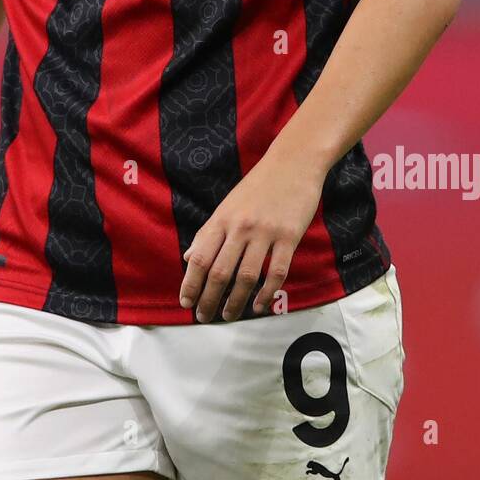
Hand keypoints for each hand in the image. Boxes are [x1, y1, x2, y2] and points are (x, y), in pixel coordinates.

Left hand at [178, 147, 324, 321]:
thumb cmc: (259, 185)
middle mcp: (240, 227)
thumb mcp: (228, 205)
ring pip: (246, 276)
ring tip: (229, 316)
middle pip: (220, 271)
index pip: (200, 258)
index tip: (186, 303)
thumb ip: (209, 232)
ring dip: (236, 301)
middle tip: (205, 317)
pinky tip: (260, 306)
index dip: (190, 284)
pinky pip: (276, 272)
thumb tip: (189, 257)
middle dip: (209, 299)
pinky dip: (267, 293)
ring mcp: (265, 232)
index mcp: (222, 219)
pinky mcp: (289, 237)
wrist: (293, 162)